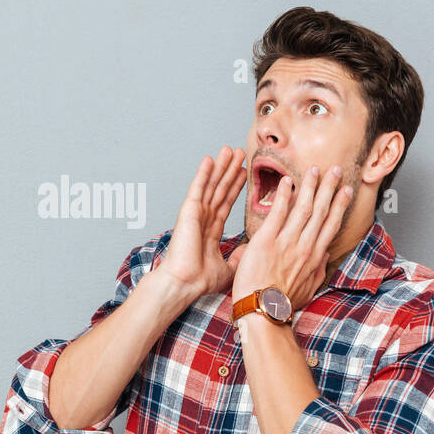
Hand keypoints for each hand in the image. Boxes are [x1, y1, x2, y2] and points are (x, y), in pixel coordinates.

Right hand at [155, 146, 246, 300]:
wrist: (185, 283)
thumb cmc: (199, 280)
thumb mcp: (228, 268)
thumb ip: (237, 258)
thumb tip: (248, 252)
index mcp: (211, 230)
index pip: (226, 202)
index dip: (235, 187)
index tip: (244, 172)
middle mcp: (203, 219)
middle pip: (220, 189)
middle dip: (230, 171)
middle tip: (239, 153)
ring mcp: (195, 213)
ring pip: (211, 184)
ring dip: (220, 167)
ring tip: (230, 150)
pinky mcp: (188, 211)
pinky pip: (198, 188)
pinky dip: (204, 173)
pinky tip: (210, 159)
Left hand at [230, 164, 351, 311]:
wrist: (263, 311)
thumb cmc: (282, 304)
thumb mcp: (308, 289)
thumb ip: (317, 271)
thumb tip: (324, 258)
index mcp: (314, 257)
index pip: (331, 225)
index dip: (340, 205)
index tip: (346, 191)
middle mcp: (305, 246)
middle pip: (321, 211)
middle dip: (330, 188)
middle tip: (336, 170)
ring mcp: (287, 242)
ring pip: (303, 207)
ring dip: (310, 186)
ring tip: (315, 170)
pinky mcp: (266, 241)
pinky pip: (278, 212)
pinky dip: (283, 195)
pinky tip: (287, 181)